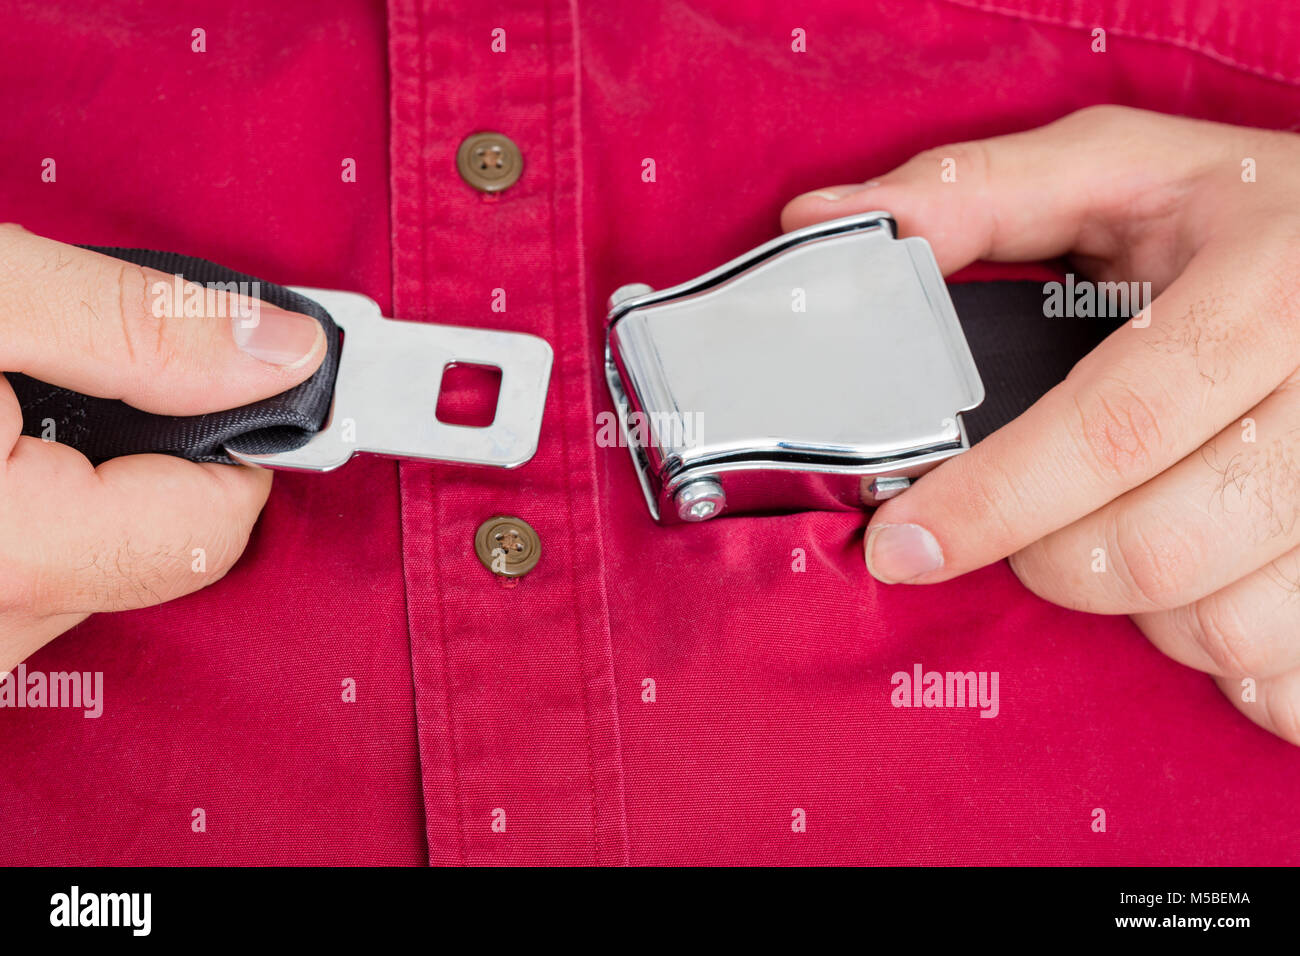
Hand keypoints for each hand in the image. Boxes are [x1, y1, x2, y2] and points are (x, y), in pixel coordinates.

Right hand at [0, 225, 326, 670]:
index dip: (241, 434)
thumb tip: (282, 350)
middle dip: (154, 454)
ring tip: (20, 403)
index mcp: (10, 550)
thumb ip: (139, 323)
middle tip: (91, 371)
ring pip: (92, 571)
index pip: (218, 521)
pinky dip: (35, 521)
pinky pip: (26, 587)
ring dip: (86, 489)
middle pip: (161, 552)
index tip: (243, 371)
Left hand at [783, 105, 1299, 744]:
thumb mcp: (1120, 171)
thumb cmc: (1245, 218)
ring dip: (1146, 611)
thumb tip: (819, 219)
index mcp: (1268, 290)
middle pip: (1161, 552)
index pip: (1114, 429)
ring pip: (1227, 628)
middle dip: (1053, 561)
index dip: (993, 502)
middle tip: (1033, 524)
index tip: (904, 543)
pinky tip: (1214, 584)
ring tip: (1136, 532)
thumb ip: (974, 196)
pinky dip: (1231, 658)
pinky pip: (1293, 678)